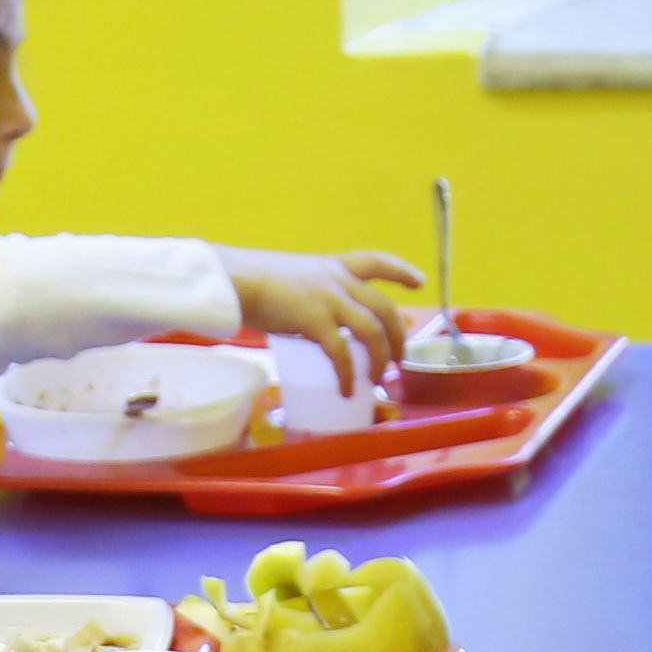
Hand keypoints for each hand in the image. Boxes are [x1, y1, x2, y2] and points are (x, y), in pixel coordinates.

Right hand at [222, 248, 422, 395]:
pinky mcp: (314, 320)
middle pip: (383, 307)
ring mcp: (328, 299)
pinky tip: (348, 390)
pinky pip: (341, 352)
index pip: (375, 262)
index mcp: (331, 267)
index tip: (419, 281)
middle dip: (398, 334)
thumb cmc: (251, 282)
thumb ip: (307, 297)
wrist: (232, 280)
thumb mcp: (291, 281)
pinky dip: (348, 374)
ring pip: (372, 331)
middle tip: (401, 357)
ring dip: (381, 358)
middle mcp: (337, 281)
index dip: (400, 271)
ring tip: (379, 379)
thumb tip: (306, 321)